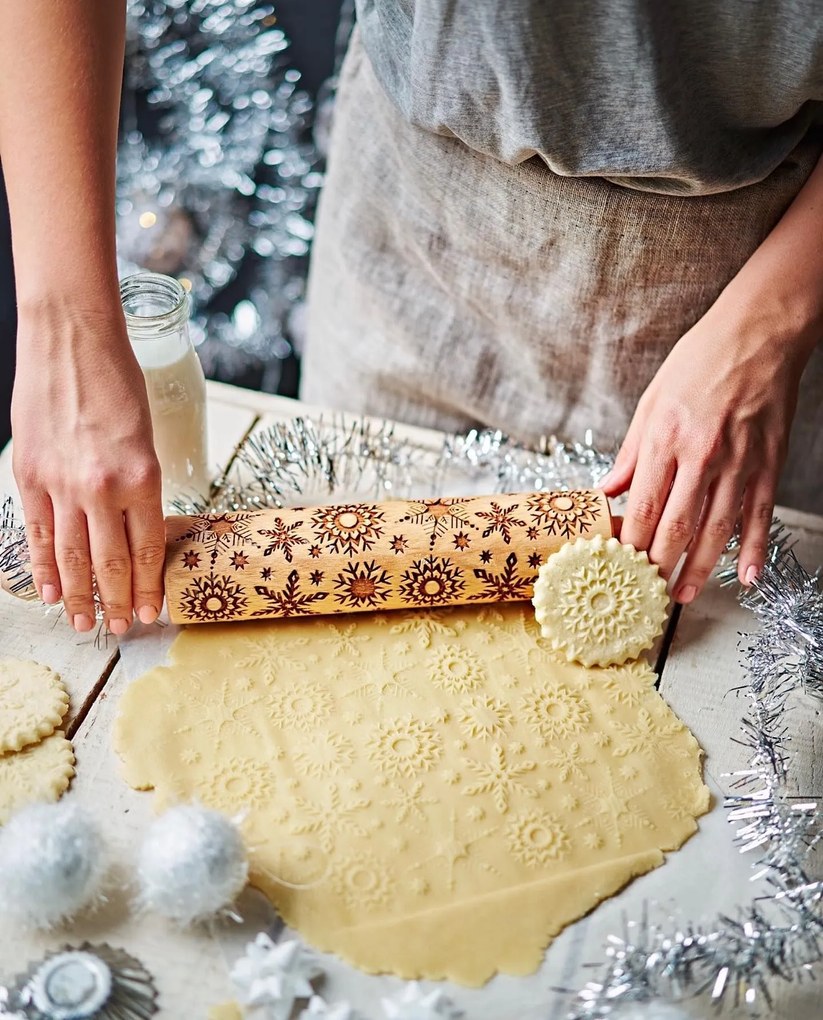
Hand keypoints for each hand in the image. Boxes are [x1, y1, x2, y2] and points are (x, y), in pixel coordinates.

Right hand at [11, 298, 164, 633]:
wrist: (71, 340)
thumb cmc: (119, 381)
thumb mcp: (147, 436)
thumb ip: (140, 484)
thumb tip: (136, 525)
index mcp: (143, 477)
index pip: (146, 548)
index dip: (147, 585)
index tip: (151, 610)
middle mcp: (102, 488)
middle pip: (110, 561)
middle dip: (117, 601)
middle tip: (123, 627)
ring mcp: (61, 484)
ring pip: (71, 555)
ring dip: (78, 595)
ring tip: (85, 624)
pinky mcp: (29, 475)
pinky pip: (37, 532)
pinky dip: (43, 565)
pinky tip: (49, 591)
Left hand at [602, 294, 812, 602]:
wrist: (758, 333)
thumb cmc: (699, 363)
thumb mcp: (651, 402)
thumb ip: (630, 454)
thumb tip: (607, 491)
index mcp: (665, 439)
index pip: (643, 506)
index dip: (631, 543)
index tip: (619, 566)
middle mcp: (701, 455)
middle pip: (676, 526)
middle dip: (659, 565)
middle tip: (646, 592)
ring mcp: (739, 463)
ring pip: (715, 530)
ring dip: (698, 568)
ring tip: (683, 595)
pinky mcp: (768, 464)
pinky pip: (759, 516)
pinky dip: (753, 550)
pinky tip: (746, 577)